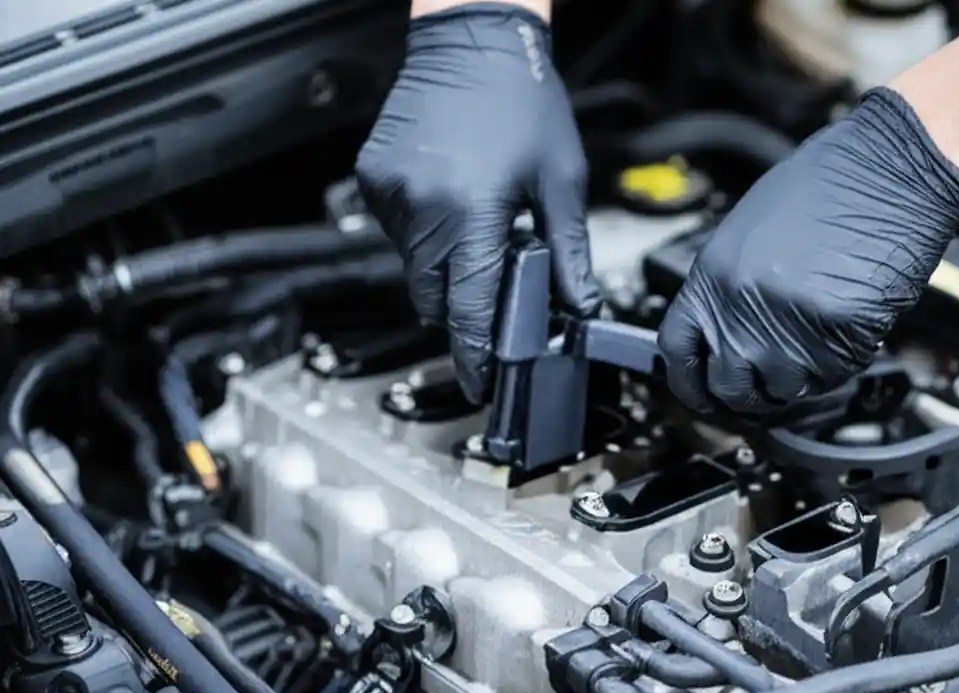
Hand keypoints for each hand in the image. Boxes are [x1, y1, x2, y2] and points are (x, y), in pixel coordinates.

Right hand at [357, 3, 599, 403]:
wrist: (471, 38)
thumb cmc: (522, 101)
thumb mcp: (561, 182)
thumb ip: (568, 253)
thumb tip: (580, 308)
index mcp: (469, 214)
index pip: (467, 309)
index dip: (475, 354)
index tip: (481, 383)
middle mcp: (420, 210)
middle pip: (434, 299)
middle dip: (463, 312)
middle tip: (496, 302)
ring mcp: (389, 195)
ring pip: (414, 270)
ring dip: (446, 272)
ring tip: (481, 236)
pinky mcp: (373, 181)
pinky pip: (399, 235)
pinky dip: (426, 239)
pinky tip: (455, 209)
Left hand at [657, 88, 958, 413]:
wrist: (890, 167)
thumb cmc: (830, 183)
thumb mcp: (751, 229)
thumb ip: (730, 285)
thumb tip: (724, 328)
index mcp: (713, 275)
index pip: (677, 350)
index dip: (689, 380)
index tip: (701, 391)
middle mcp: (741, 307)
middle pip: (728, 387)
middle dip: (747, 394)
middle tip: (765, 385)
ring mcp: (788, 326)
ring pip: (782, 391)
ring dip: (798, 378)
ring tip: (815, 343)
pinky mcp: (837, 337)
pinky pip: (832, 376)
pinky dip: (839, 364)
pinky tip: (844, 330)